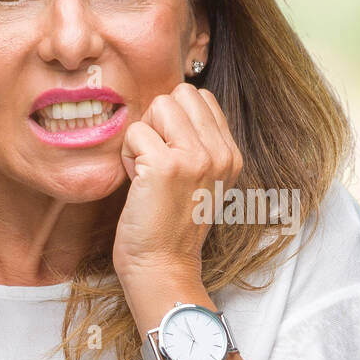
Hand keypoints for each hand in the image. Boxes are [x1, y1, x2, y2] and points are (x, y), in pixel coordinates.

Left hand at [114, 82, 242, 291]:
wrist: (163, 266)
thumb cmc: (170, 225)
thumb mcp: (200, 180)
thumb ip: (197, 143)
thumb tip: (170, 105)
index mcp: (231, 155)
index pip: (202, 98)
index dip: (175, 119)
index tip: (170, 154)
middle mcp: (220, 153)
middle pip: (181, 93)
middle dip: (159, 120)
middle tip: (155, 159)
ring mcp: (196, 157)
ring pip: (159, 105)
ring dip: (143, 135)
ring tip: (147, 170)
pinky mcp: (166, 165)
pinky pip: (135, 132)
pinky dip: (127, 155)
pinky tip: (138, 182)